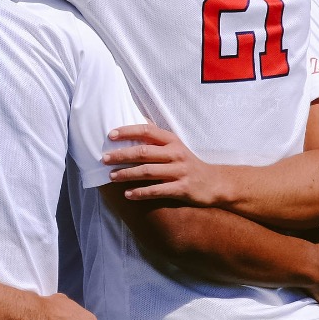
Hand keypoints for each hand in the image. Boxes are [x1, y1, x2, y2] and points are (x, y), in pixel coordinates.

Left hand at [104, 123, 229, 206]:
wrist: (214, 182)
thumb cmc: (188, 164)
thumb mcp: (176, 147)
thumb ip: (157, 139)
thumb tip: (137, 124)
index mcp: (172, 141)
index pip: (147, 131)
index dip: (128, 132)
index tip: (110, 135)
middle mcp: (175, 153)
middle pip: (143, 152)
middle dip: (121, 155)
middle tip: (104, 159)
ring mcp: (179, 171)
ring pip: (147, 171)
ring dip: (126, 174)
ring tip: (111, 177)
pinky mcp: (182, 188)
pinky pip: (157, 190)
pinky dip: (140, 193)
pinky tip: (127, 195)